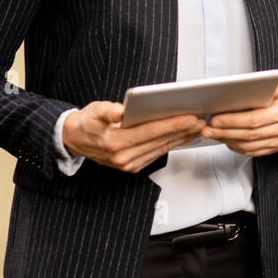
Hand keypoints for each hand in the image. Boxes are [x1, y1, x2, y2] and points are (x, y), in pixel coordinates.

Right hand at [62, 100, 203, 173]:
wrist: (75, 140)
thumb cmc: (87, 122)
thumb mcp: (93, 111)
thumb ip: (107, 110)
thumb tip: (119, 111)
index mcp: (114, 142)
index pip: (150, 132)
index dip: (172, 124)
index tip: (190, 117)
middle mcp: (123, 157)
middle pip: (160, 141)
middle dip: (183, 131)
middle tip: (202, 120)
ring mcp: (128, 164)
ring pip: (161, 149)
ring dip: (181, 138)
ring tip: (198, 126)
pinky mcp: (133, 166)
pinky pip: (157, 154)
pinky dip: (171, 144)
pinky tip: (183, 135)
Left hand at [201, 79, 277, 157]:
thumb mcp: (273, 85)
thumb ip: (260, 87)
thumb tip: (244, 87)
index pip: (254, 119)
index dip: (233, 121)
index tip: (216, 119)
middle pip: (250, 134)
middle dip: (225, 132)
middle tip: (209, 129)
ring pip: (249, 146)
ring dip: (228, 141)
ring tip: (213, 134)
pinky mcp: (274, 147)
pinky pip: (252, 152)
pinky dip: (236, 147)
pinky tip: (226, 140)